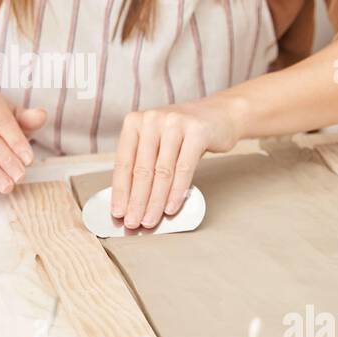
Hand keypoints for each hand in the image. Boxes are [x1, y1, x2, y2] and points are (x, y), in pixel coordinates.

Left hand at [111, 97, 247, 229]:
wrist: (219, 114)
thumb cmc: (183, 133)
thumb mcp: (157, 141)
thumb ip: (144, 163)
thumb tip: (130, 201)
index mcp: (135, 122)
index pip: (123, 162)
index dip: (120, 191)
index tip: (118, 212)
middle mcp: (152, 119)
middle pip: (142, 169)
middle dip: (137, 201)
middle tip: (133, 222)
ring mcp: (175, 123)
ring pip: (162, 172)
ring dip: (155, 201)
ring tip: (150, 220)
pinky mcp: (197, 132)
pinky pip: (184, 169)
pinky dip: (176, 192)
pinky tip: (171, 208)